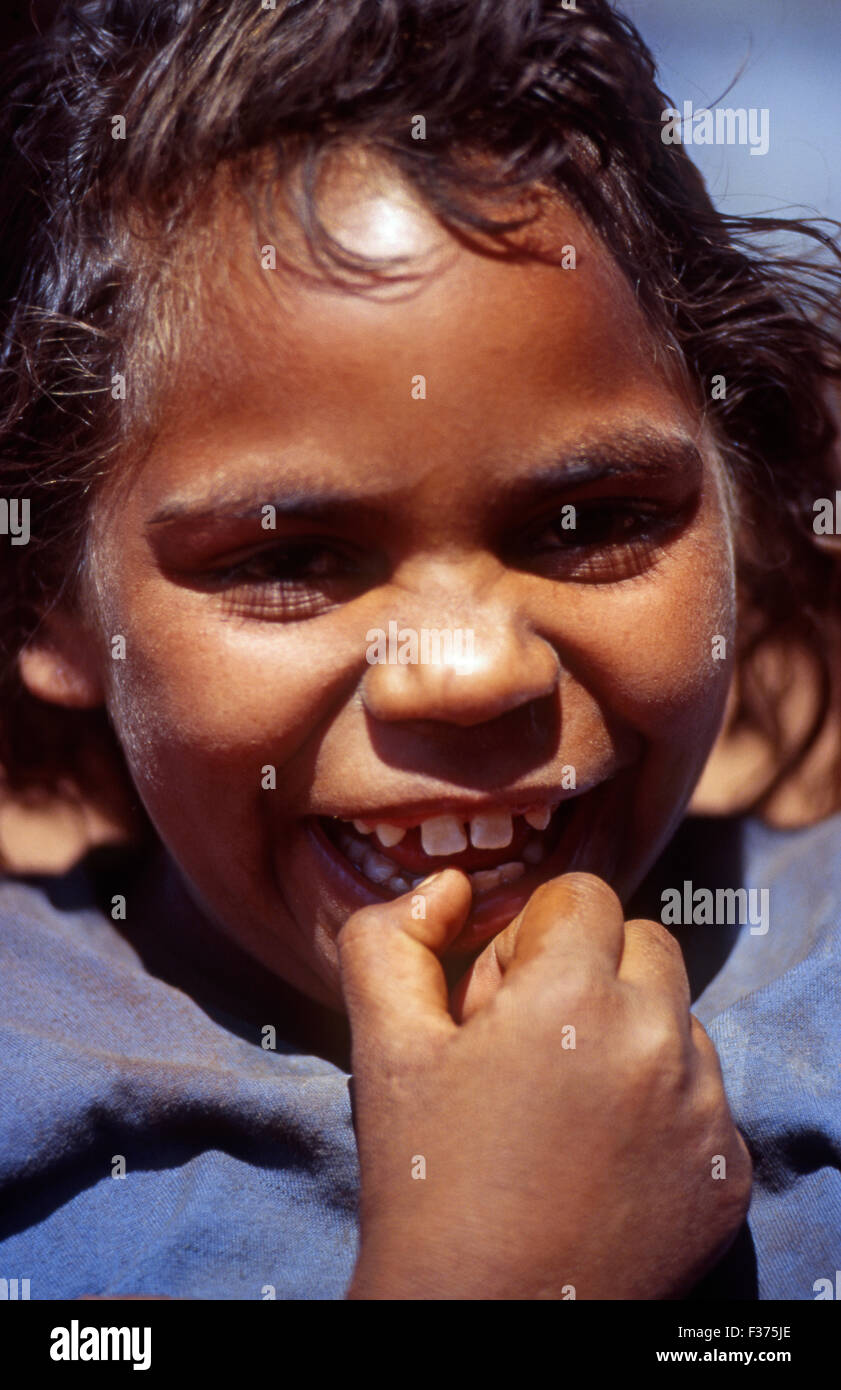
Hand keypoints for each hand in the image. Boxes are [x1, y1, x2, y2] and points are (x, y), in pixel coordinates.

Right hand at [339, 869, 751, 1299]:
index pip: (582, 895)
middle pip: (642, 944)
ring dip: (629, 1037)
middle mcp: (658, 1041)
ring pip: (677, 1017)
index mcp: (574, 997)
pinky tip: (602, 1158)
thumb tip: (449, 886)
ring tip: (564, 1111)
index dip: (528, 939)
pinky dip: (662, 1106)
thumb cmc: (424, 1182)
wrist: (483, 1324)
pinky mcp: (725, 1169)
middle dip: (588, 974)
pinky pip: (703, 1094)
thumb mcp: (384, 1048)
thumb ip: (391, 937)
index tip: (498, 1003)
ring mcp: (703, 1110)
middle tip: (529, 1050)